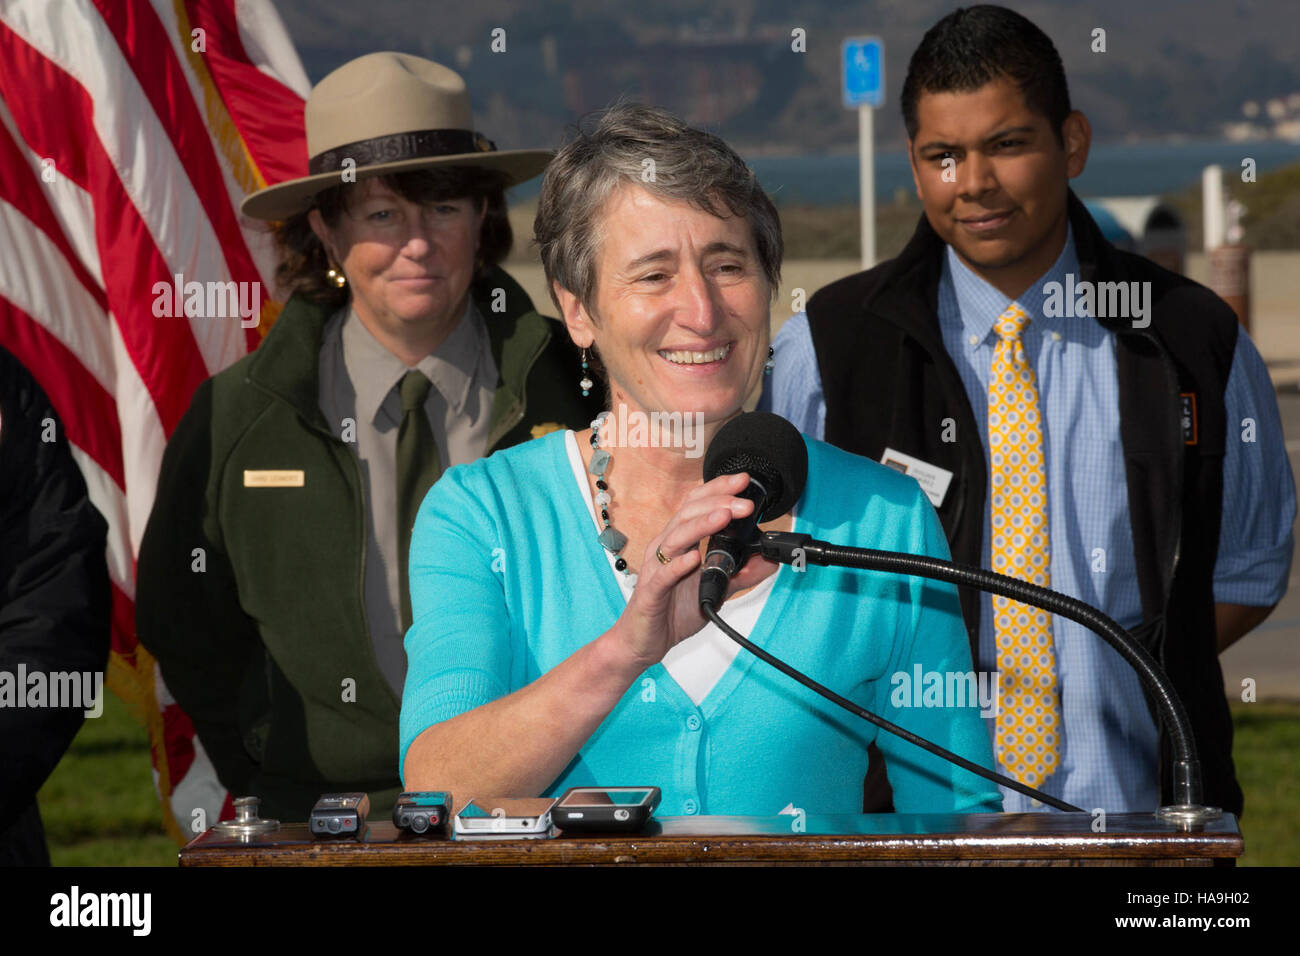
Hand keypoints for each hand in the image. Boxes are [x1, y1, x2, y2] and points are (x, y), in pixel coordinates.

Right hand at [608, 472, 778, 669]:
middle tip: (745, 503)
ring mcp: (656, 569)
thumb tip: (770, 559)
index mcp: (680, 542)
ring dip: (701, 525)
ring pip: (675, 538)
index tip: (743, 481)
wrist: (644, 642)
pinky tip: (694, 558)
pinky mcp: (650, 593)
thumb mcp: (717, 589)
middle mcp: (666, 548)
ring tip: (724, 516)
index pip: (697, 505)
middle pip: (688, 514)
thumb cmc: (672, 610)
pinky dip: (678, 565)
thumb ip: (742, 573)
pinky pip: (663, 575)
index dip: (718, 489)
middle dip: (718, 503)